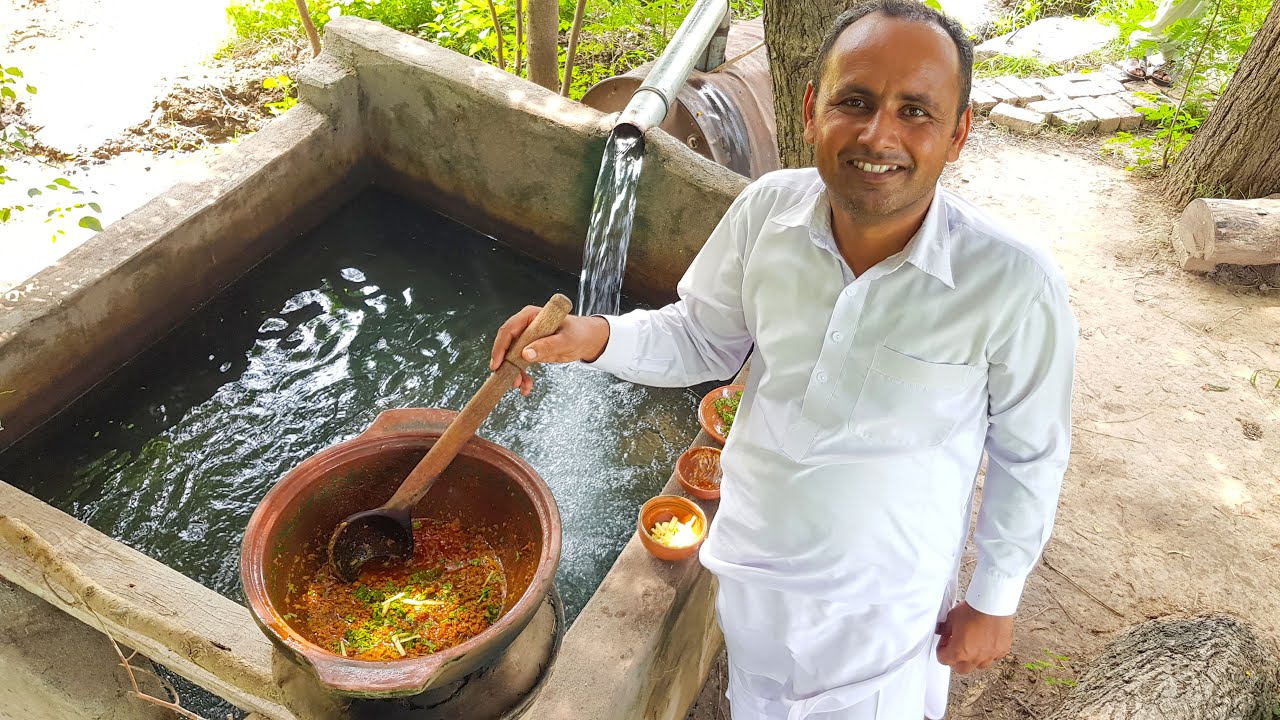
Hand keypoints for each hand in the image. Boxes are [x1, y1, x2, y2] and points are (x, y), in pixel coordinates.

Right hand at [490, 307, 609, 395]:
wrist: (588, 340)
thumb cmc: (579, 333)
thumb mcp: (565, 341)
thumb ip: (547, 346)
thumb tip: (525, 354)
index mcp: (531, 316)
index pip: (508, 330)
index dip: (500, 347)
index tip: (497, 364)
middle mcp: (526, 327)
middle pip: (507, 345)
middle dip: (506, 364)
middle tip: (510, 379)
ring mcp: (527, 339)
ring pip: (512, 358)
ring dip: (515, 373)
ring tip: (521, 385)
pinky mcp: (531, 350)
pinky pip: (521, 364)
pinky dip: (522, 376)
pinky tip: (527, 386)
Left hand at [935, 601, 1013, 673]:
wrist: (993, 605)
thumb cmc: (973, 610)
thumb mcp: (951, 617)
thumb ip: (944, 628)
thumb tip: (940, 631)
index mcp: (959, 652)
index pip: (944, 660)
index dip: (941, 650)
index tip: (944, 642)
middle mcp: (975, 658)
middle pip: (961, 669)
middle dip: (955, 660)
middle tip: (954, 648)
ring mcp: (989, 656)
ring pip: (978, 665)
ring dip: (972, 659)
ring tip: (971, 645)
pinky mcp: (1001, 651)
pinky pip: (993, 657)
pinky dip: (988, 653)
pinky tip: (985, 642)